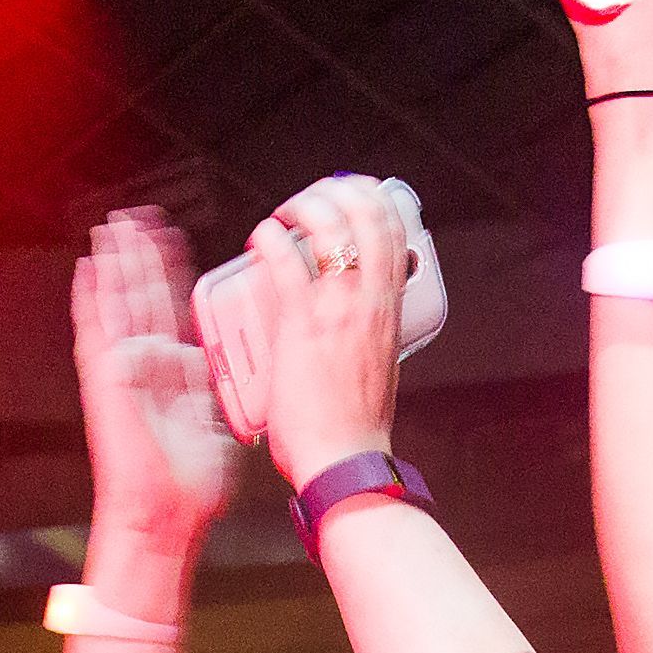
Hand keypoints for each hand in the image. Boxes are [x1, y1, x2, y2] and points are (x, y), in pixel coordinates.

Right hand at [72, 207, 234, 559]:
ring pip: (117, 302)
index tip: (172, 241)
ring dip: (115, 263)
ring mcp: (122, 369)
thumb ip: (215, 388)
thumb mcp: (218, 424)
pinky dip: (89, 298)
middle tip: (137, 218)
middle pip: (141, 296)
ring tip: (113, 226)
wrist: (164, 514)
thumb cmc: (190, 487)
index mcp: (174, 374)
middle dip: (140, 255)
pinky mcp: (103, 378)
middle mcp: (145, 366)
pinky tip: (87, 267)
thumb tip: (220, 364)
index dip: (170, 273)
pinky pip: (93, 329)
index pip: (171, 309)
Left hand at [252, 176, 409, 498]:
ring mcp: (338, 310)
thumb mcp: (376, 367)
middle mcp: (369, 301)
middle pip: (367, 214)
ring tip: (282, 214)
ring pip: (329, 226)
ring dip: (303, 206)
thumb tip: (344, 326)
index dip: (371, 200)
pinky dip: (270, 239)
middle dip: (338, 190)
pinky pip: (285, 262)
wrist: (344, 462)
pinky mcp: (303, 325)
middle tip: (312, 197)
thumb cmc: (354, 429)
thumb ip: (364, 336)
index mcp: (389, 311)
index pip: (393, 233)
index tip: (349, 194)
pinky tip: (259, 237)